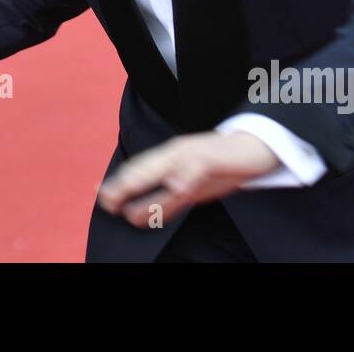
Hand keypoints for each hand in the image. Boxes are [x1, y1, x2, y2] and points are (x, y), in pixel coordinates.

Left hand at [96, 131, 279, 226]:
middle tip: (105, 200)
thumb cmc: (221, 165)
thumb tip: (141, 208)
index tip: (99, 194)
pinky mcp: (213, 159)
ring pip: (165, 169)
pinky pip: (196, 169)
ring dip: (146, 182)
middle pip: (145, 169)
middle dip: (124, 185)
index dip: (119, 182)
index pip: (139, 169)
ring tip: (128, 196)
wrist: (255, 146)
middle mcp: (177, 154)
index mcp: (171, 157)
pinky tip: (175, 187)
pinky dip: (184, 178)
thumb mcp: (191, 181)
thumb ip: (169, 192)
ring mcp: (194, 155)